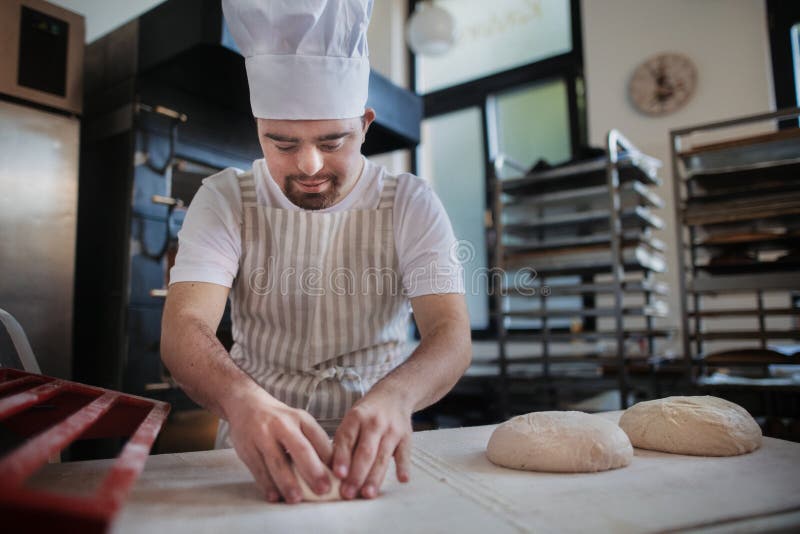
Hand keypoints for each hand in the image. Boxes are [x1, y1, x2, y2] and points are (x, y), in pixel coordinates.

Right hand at [225, 388, 332, 503]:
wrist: (246, 405)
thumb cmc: (279, 420)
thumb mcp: (298, 421)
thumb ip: (313, 440)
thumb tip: (332, 468)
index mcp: (300, 418)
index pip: (319, 438)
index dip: (330, 457)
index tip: (340, 476)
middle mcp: (282, 425)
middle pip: (300, 449)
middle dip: (312, 471)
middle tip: (323, 489)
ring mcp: (263, 435)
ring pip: (277, 462)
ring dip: (287, 482)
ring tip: (296, 499)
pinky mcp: (247, 448)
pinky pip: (258, 469)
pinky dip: (266, 484)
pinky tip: (274, 496)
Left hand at [331, 389, 411, 498]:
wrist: (394, 395)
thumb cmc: (367, 413)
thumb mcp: (351, 420)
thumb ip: (344, 442)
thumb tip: (332, 471)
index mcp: (356, 417)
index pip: (347, 438)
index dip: (342, 457)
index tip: (338, 475)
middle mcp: (374, 422)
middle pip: (365, 451)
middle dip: (356, 474)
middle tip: (348, 493)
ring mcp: (392, 430)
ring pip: (383, 456)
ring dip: (375, 477)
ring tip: (367, 494)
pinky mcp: (406, 437)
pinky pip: (404, 454)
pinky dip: (403, 466)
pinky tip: (401, 479)